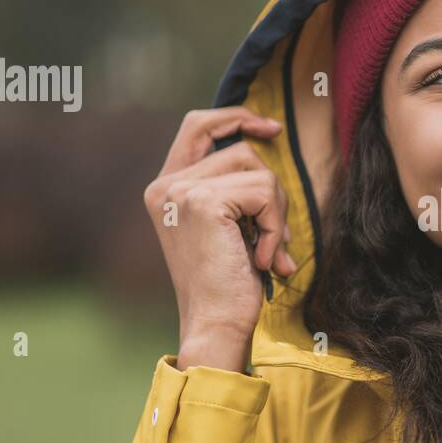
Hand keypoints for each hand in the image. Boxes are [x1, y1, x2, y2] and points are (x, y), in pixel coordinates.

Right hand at [143, 107, 297, 371]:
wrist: (215, 324)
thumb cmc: (227, 284)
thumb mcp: (227, 228)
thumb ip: (235, 191)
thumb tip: (268, 147)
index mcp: (165, 190)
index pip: (197, 126)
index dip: (235, 118)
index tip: (269, 129)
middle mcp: (166, 186)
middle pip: (240, 149)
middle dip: (270, 189)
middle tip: (276, 235)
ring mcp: (181, 193)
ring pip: (257, 170)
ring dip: (276, 213)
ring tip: (268, 252)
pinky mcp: (203, 203)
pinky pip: (264, 192)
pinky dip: (276, 226)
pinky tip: (264, 259)